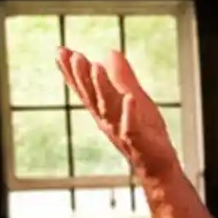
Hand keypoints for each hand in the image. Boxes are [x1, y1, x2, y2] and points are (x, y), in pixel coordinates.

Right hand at [55, 48, 180, 182]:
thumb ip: (122, 76)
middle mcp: (107, 119)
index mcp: (104, 109)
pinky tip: (130, 98)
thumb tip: (110, 52)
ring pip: (108, 107)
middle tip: (73, 55)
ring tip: (95, 67)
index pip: (85, 88)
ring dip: (101, 88)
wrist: (157, 166)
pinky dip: (130, 113)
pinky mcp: (138, 140)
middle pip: (91, 96)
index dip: (71, 71)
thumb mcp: (134, 97)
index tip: (60, 51)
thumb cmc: (144, 132)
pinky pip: (132, 126)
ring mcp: (121, 130)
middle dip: (81, 76)